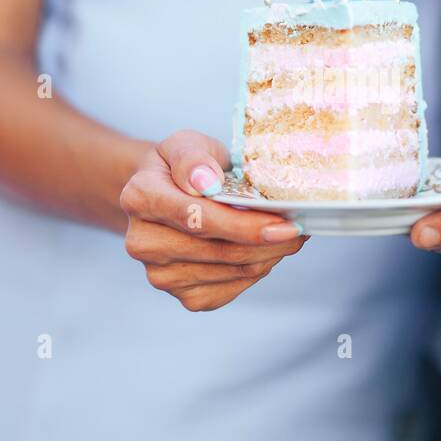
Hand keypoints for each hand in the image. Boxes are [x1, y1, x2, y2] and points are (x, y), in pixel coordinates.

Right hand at [120, 130, 307, 310]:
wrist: (165, 196)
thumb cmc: (182, 168)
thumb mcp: (185, 144)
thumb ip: (193, 157)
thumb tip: (206, 182)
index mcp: (140, 197)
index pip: (198, 219)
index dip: (245, 225)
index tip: (286, 223)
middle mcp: (143, 243)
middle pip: (220, 251)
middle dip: (269, 240)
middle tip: (301, 226)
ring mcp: (161, 275)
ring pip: (232, 272)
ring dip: (269, 255)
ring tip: (288, 234)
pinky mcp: (184, 296)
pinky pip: (233, 288)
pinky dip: (258, 269)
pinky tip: (264, 249)